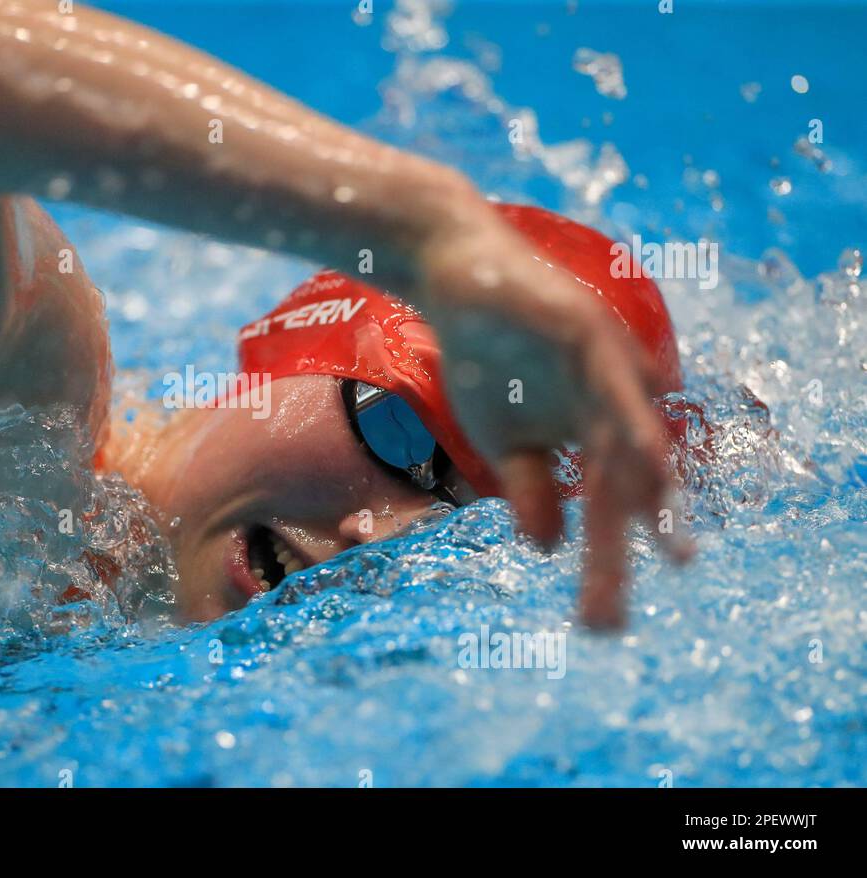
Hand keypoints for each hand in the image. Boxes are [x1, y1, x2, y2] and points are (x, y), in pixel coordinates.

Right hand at [412, 198, 692, 628]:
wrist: (455, 279)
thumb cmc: (484, 356)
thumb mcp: (501, 438)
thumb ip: (529, 488)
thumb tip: (549, 548)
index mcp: (591, 434)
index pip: (605, 507)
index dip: (608, 562)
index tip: (602, 623)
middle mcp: (613, 405)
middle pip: (626, 488)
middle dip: (619, 554)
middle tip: (611, 617)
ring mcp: (607, 369)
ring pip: (634, 441)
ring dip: (647, 495)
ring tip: (666, 547)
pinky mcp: (590, 333)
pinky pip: (616, 382)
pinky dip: (633, 420)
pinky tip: (649, 456)